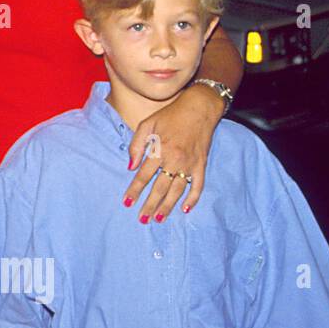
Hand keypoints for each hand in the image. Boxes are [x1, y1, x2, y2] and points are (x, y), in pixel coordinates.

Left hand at [124, 84, 221, 220]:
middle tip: (142, 219)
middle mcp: (175, 160)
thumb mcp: (147, 124)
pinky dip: (193, 199)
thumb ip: (136, 145)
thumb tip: (130, 166)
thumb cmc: (170, 115)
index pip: (143, 176)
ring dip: (168, 206)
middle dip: (150, 205)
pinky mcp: (202, 165)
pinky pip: (198, 186)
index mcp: (160, 150)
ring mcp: (190, 164)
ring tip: (159, 219)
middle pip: (160, 188)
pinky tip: (185, 209)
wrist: (199, 108)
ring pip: (177, 191)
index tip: (127, 203)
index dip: (134, 190)